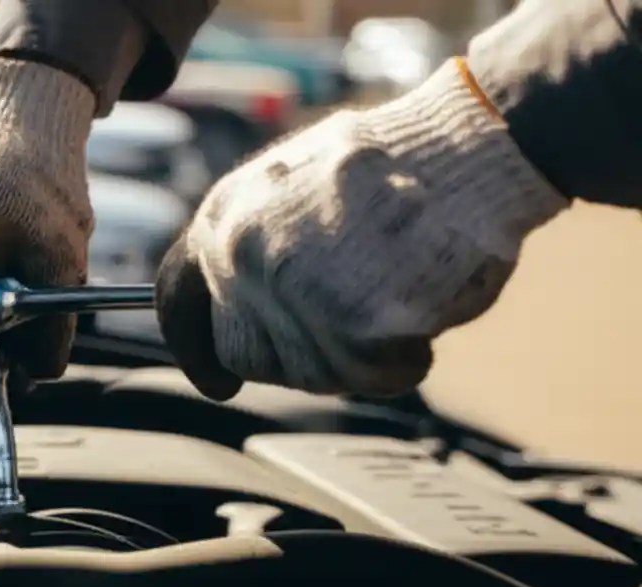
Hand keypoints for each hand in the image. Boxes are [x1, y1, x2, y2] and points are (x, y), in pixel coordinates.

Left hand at [156, 61, 568, 399]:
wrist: (469, 146)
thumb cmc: (398, 161)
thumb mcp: (294, 180)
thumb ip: (255, 240)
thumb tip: (236, 301)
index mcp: (221, 217)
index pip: (175, 301)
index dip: (194, 350)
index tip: (216, 382)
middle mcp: (241, 258)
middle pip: (250, 355)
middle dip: (298, 353)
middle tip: (350, 319)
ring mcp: (292, 293)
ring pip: (314, 373)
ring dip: (359, 354)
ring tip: (394, 291)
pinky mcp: (350, 325)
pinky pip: (375, 376)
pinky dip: (405, 358)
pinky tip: (420, 307)